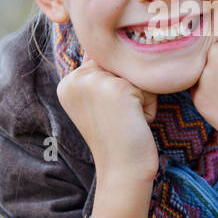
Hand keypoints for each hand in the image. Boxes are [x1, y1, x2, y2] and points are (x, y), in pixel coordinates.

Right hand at [56, 56, 158, 181]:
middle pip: (120, 64)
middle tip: (119, 119)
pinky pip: (148, 85)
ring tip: (127, 120)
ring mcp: (95, 82)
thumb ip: (101, 76)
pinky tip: (136, 123)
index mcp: (68, 82)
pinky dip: (149, 105)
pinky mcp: (117, 88)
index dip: (116, 89)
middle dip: (129, 90)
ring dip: (141, 97)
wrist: (122, 171)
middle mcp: (76, 78)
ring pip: (135, 73)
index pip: (104, 63)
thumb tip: (122, 46)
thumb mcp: (99, 103)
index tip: (108, 116)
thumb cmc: (117, 139)